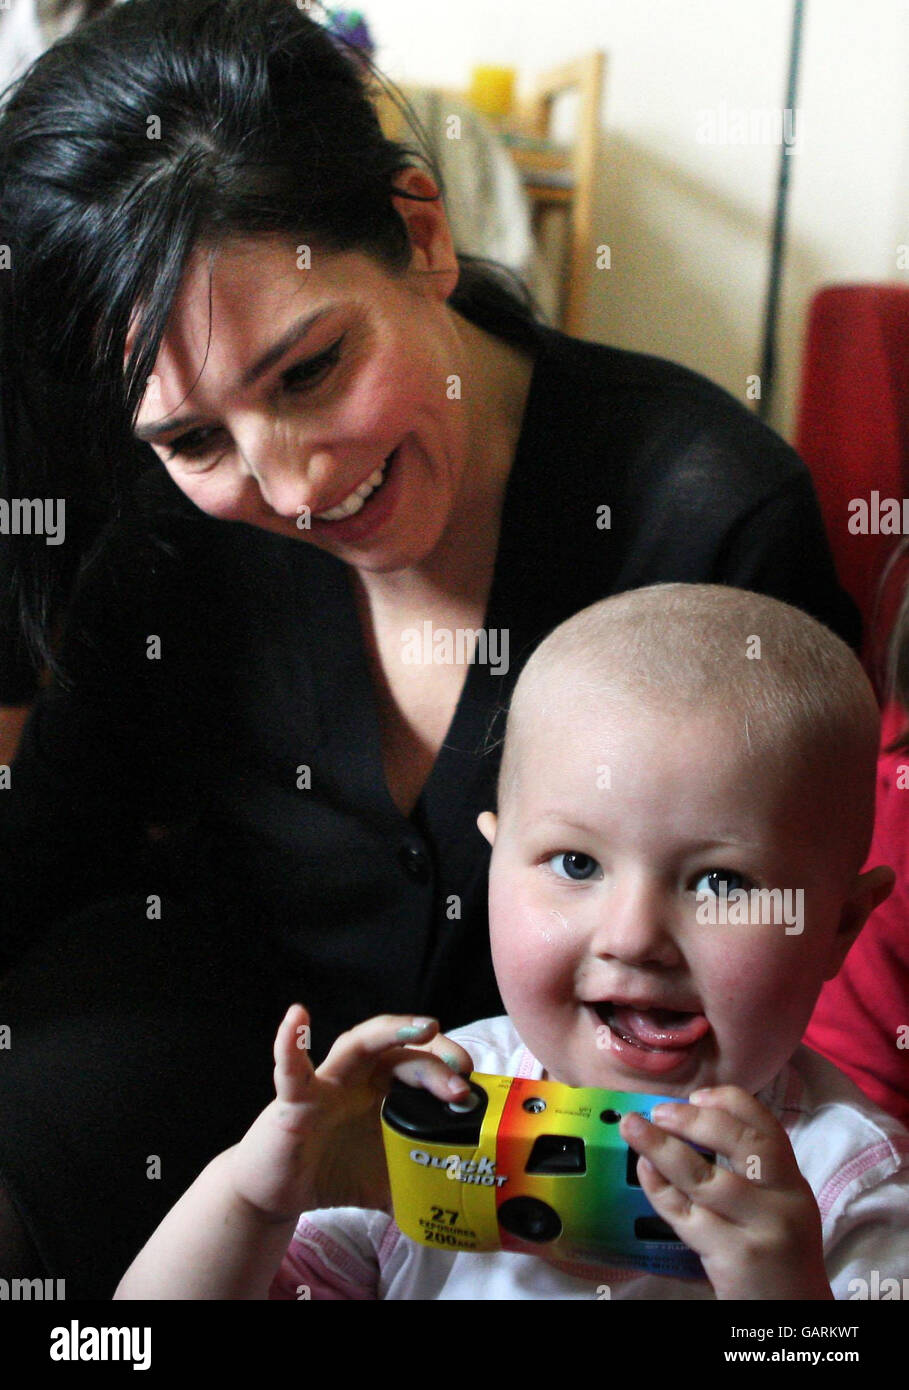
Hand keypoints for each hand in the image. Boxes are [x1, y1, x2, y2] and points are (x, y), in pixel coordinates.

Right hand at [227, 1005, 474, 1221]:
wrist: (277, 1192)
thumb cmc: (332, 1171)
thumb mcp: (386, 1179)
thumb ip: (419, 1182)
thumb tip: (461, 1202)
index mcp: (381, 1092)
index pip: (420, 1065)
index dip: (447, 1069)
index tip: (471, 1086)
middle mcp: (358, 1078)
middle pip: (401, 1055)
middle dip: (435, 1062)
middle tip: (463, 1073)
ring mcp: (327, 1084)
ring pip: (359, 1044)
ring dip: (392, 1032)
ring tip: (425, 1027)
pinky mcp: (295, 1101)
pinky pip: (292, 1070)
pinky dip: (290, 1043)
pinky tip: (297, 1017)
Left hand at [619, 1086, 832, 1299]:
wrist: (792, 1319)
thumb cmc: (777, 1258)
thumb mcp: (778, 1208)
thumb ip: (751, 1173)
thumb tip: (691, 1122)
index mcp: (792, 1183)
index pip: (765, 1126)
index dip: (727, 1102)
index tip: (696, 1094)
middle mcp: (782, 1201)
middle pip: (740, 1144)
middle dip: (694, 1120)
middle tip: (659, 1111)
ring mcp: (758, 1229)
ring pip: (704, 1178)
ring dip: (661, 1147)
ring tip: (632, 1127)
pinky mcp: (733, 1257)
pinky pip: (686, 1216)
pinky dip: (659, 1189)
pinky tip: (644, 1172)